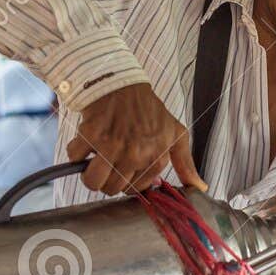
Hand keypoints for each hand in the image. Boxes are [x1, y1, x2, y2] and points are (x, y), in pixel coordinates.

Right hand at [66, 83, 206, 195]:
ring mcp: (112, 146)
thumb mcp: (175, 133)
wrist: (122, 84)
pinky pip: (75, 158)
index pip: (134, 190)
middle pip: (112, 189)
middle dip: (106, 179)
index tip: (123, 170)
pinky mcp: (91, 136)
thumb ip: (185, 163)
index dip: (125, 182)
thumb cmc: (149, 110)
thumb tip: (200, 188)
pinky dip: (75, 152)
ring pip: (93, 181)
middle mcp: (135, 155)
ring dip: (89, 173)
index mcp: (156, 157)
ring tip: (94, 159)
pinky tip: (86, 141)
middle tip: (108, 162)